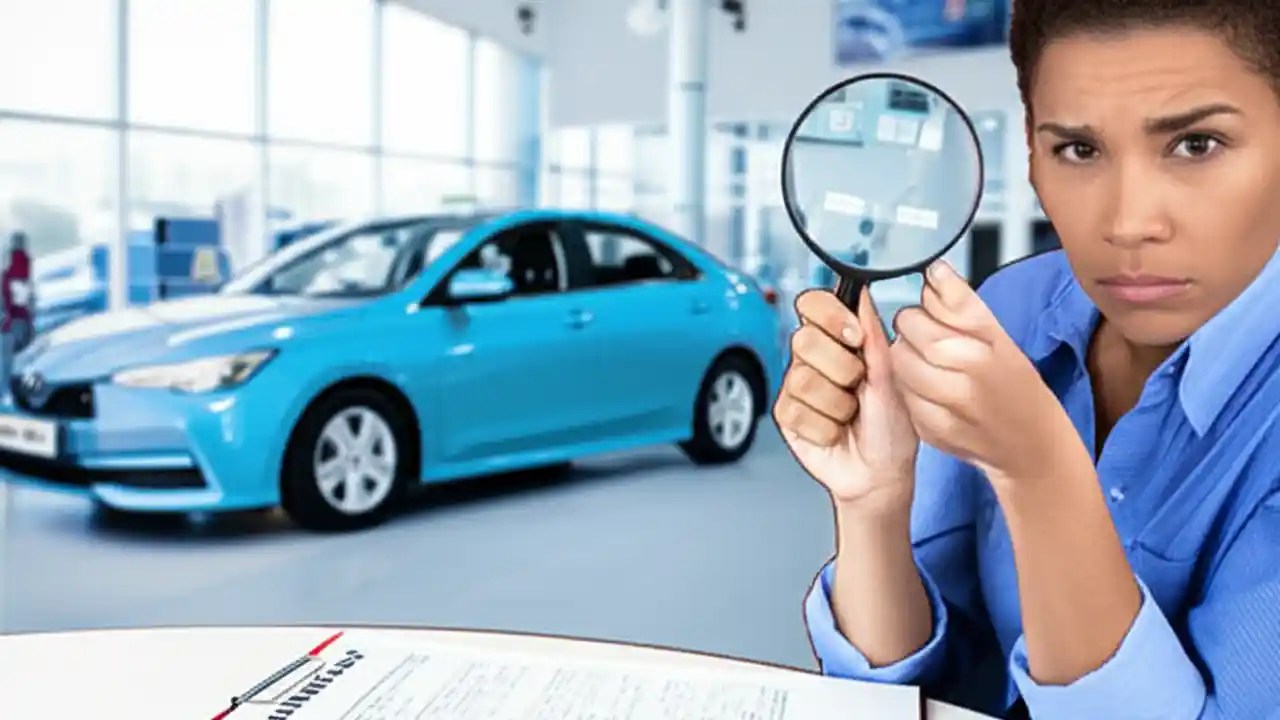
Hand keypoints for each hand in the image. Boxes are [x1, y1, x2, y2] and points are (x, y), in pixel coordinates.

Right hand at [773, 287, 919, 509]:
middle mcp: (814, 358)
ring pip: (803, 378)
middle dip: (841, 369)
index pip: (813, 304)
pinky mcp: (786, 414)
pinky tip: (834, 431)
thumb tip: (861, 294)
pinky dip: (824, 426)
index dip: (829, 315)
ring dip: (837, 404)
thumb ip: (873, 337)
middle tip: (858, 387)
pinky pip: (796, 409)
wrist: (881, 473)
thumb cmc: (891, 429)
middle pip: (805, 339)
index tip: (854, 336)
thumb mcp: (891, 378)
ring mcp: (798, 386)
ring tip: (849, 415)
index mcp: (839, 340)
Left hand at [889, 260, 1083, 485]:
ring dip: (904, 360)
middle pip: (910, 338)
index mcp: (988, 348)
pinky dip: (908, 390)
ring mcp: (950, 410)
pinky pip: (903, 398)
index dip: (920, 308)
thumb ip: (962, 305)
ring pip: (900, 367)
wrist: (1032, 447)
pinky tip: (927, 390)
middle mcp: (969, 379)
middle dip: (909, 331)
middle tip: (922, 337)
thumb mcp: (1001, 339)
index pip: (930, 312)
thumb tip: (935, 272)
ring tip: (924, 363)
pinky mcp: (933, 432)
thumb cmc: (1018, 388)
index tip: (925, 309)